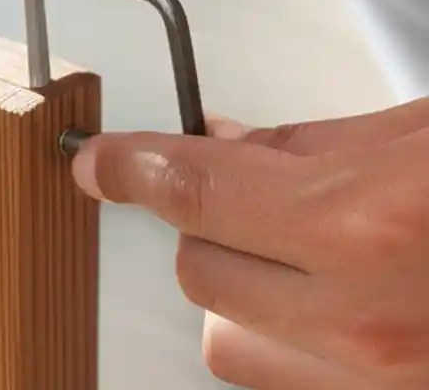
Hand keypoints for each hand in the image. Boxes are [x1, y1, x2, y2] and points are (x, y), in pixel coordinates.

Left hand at [71, 99, 428, 387]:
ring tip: (309, 252)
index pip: (193, 193)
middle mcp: (362, 321)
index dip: (131, 167)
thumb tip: (218, 146)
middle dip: (209, 223)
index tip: (103, 162)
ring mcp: (378, 384)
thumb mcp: (419, 135)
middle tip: (259, 192)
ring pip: (228, 343)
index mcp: (363, 225)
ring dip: (243, 291)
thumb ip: (306, 144)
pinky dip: (288, 339)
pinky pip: (285, 380)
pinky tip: (335, 298)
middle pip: (198, 271)